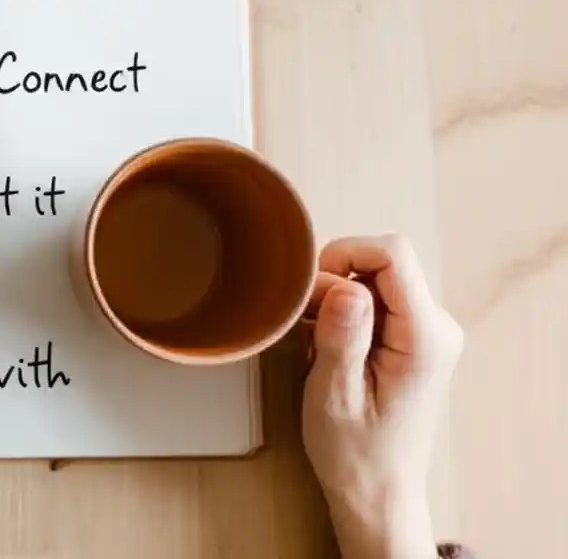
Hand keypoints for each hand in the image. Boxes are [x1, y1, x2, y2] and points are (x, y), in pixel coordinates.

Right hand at [302, 234, 463, 558]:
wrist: (378, 490)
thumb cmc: (354, 452)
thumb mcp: (334, 395)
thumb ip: (342, 335)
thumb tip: (342, 285)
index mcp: (424, 338)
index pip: (393, 255)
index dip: (345, 255)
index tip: (312, 291)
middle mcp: (437, 326)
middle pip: (384, 261)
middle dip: (336, 279)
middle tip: (307, 323)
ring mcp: (429, 331)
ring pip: (377, 277)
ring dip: (338, 298)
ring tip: (319, 343)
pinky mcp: (415, 337)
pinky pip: (378, 298)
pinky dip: (345, 311)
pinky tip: (332, 346)